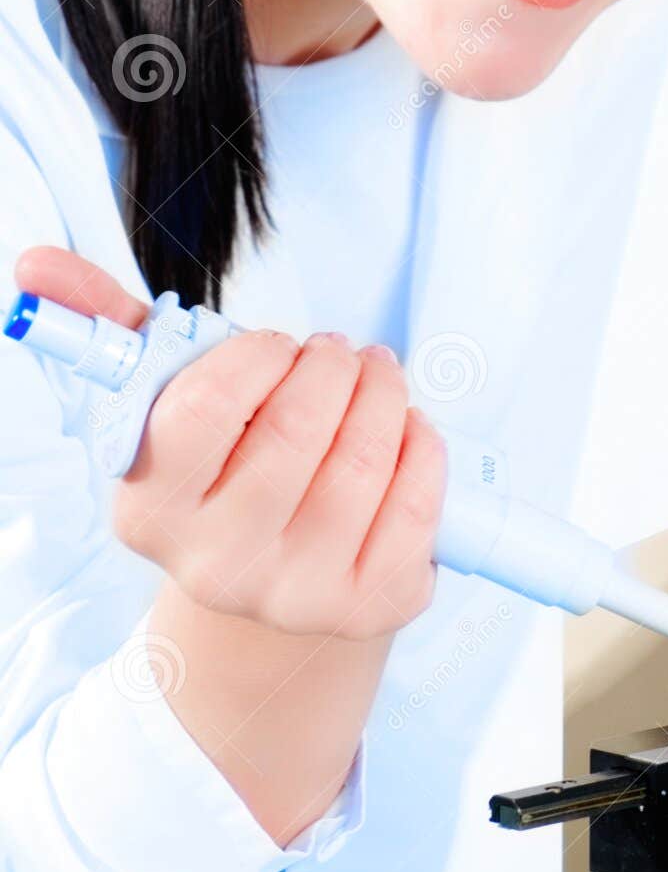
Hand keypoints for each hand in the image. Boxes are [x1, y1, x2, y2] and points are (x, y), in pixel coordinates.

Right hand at [15, 246, 445, 639]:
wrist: (280, 584)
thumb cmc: (227, 468)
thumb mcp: (167, 405)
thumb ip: (111, 330)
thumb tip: (35, 264)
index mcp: (150, 510)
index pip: (203, 409)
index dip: (257, 357)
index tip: (279, 345)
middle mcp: (218, 566)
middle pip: (295, 431)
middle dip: (334, 366)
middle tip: (340, 352)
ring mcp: (297, 595)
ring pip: (364, 460)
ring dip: (386, 393)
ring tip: (378, 376)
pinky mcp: (370, 607)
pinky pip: (419, 502)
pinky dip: (424, 446)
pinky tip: (407, 430)